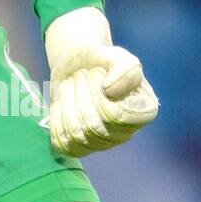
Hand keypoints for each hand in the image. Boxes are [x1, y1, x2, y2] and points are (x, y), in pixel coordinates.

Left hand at [44, 7, 158, 156]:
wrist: (77, 64)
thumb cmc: (100, 60)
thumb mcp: (116, 55)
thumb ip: (124, 68)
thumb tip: (111, 91)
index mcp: (144, 112)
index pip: (115, 115)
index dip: (98, 91)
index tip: (98, 73)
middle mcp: (127, 132)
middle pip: (93, 125)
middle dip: (80, 92)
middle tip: (81, 75)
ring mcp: (103, 143)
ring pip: (75, 133)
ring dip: (67, 101)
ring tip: (71, 85)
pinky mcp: (79, 146)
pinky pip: (61, 141)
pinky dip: (56, 117)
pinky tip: (62, 102)